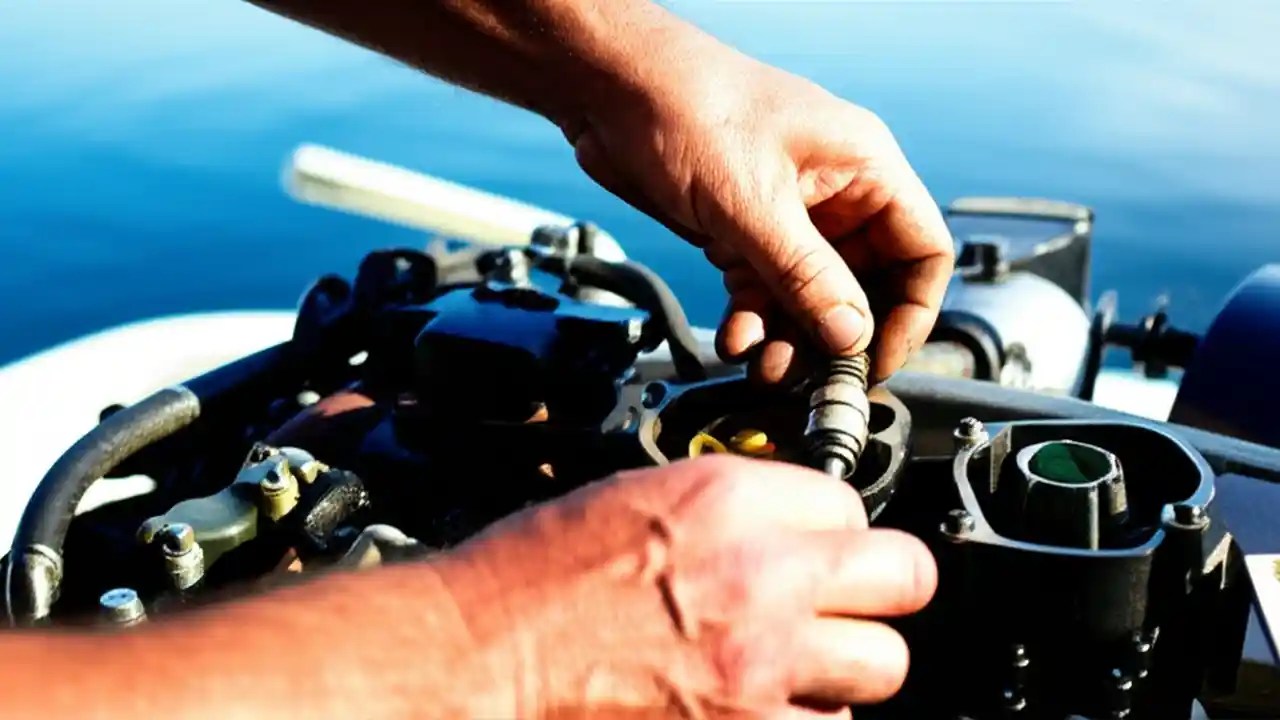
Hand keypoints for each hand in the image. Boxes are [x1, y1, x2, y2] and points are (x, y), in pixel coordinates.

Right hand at [426, 456, 935, 717]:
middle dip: (877, 590)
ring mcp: (764, 668)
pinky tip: (758, 710)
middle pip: (904, 577)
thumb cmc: (525, 584)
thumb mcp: (631, 502)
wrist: (473, 664)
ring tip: (790, 668)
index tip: (817, 547)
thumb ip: (726, 511)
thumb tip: (783, 528)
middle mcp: (761, 576)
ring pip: (881, 667)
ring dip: (844, 667)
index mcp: (724, 500)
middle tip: (844, 603)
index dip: (832, 530)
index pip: (851, 502)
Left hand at [567, 34, 954, 383]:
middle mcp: (834, 194)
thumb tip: (851, 335)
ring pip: (810, 297)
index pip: (922, 250)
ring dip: (791, 338)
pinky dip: (753, 321)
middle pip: (866, 284)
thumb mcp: (752, 202)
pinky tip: (734, 340)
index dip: (910, 313)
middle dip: (839, 335)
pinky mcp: (743, 232)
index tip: (877, 359)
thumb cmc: (686, 108)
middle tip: (817, 378)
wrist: (610, 90)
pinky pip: (764, 291)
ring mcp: (788, 215)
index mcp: (863, 168)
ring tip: (767, 368)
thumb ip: (806, 275)